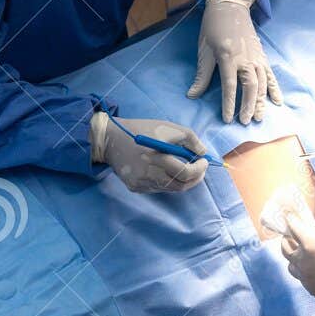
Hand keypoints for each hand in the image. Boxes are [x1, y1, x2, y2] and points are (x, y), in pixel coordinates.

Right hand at [91, 113, 209, 193]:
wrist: (110, 139)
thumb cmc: (140, 130)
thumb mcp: (167, 127)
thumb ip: (189, 139)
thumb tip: (202, 152)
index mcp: (158, 159)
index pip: (186, 173)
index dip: (199, 168)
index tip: (204, 160)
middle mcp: (149, 176)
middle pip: (180, 186)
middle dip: (195, 178)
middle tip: (200, 168)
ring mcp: (142, 185)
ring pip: (170, 188)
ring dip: (182, 179)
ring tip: (185, 166)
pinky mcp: (136, 188)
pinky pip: (158, 188)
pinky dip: (167, 180)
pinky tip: (166, 170)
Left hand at [187, 0, 281, 124]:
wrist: (230, 6)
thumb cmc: (213, 27)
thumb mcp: (204, 50)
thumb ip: (202, 74)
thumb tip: (192, 95)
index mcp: (228, 56)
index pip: (230, 86)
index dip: (229, 104)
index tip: (228, 119)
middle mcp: (245, 58)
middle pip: (250, 86)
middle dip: (249, 106)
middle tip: (246, 122)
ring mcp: (256, 57)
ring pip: (262, 82)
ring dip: (262, 101)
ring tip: (260, 117)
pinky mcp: (262, 55)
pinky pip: (270, 74)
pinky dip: (274, 88)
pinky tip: (277, 101)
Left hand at [280, 221, 314, 304]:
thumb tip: (312, 232)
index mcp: (310, 245)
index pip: (294, 229)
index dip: (291, 221)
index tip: (289, 217)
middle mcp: (303, 262)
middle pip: (285, 248)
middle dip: (286, 239)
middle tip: (291, 235)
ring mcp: (305, 278)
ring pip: (291, 266)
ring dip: (293, 257)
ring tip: (300, 253)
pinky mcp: (311, 289)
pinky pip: (302, 278)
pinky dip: (304, 270)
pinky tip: (313, 268)